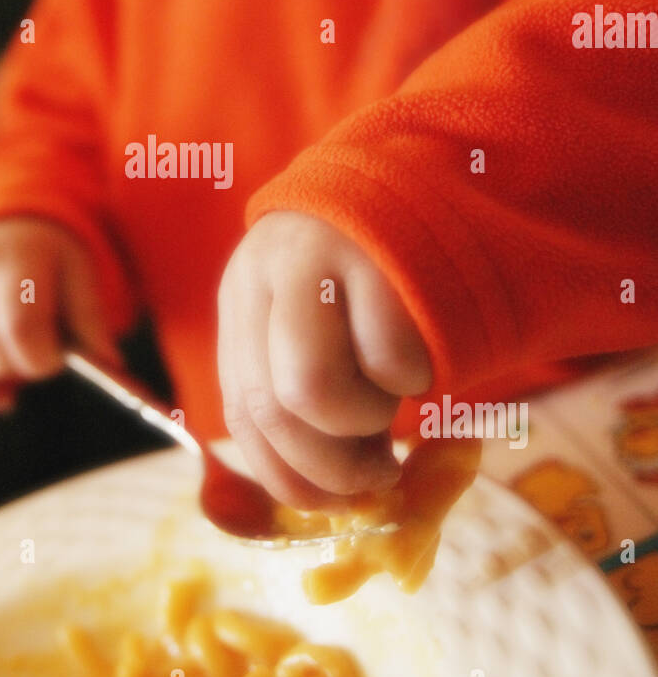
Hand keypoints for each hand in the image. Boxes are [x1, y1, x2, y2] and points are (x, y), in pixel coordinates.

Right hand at [0, 216, 121, 416]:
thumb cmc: (45, 256)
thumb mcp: (77, 271)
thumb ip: (91, 317)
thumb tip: (110, 365)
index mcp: (13, 258)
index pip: (19, 329)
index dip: (41, 360)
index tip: (54, 360)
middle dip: (22, 368)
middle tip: (38, 353)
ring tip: (16, 359)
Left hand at [217, 211, 431, 510]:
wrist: (434, 172)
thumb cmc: (379, 274)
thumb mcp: (322, 320)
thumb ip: (308, 393)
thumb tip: (323, 498)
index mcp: (245, 293)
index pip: (241, 409)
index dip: (286, 474)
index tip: (331, 504)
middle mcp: (267, 271)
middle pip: (273, 407)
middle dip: (330, 468)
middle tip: (376, 479)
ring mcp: (320, 260)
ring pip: (313, 392)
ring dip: (364, 420)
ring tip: (394, 396)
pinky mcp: (383, 258)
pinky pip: (390, 362)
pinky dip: (413, 380)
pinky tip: (425, 351)